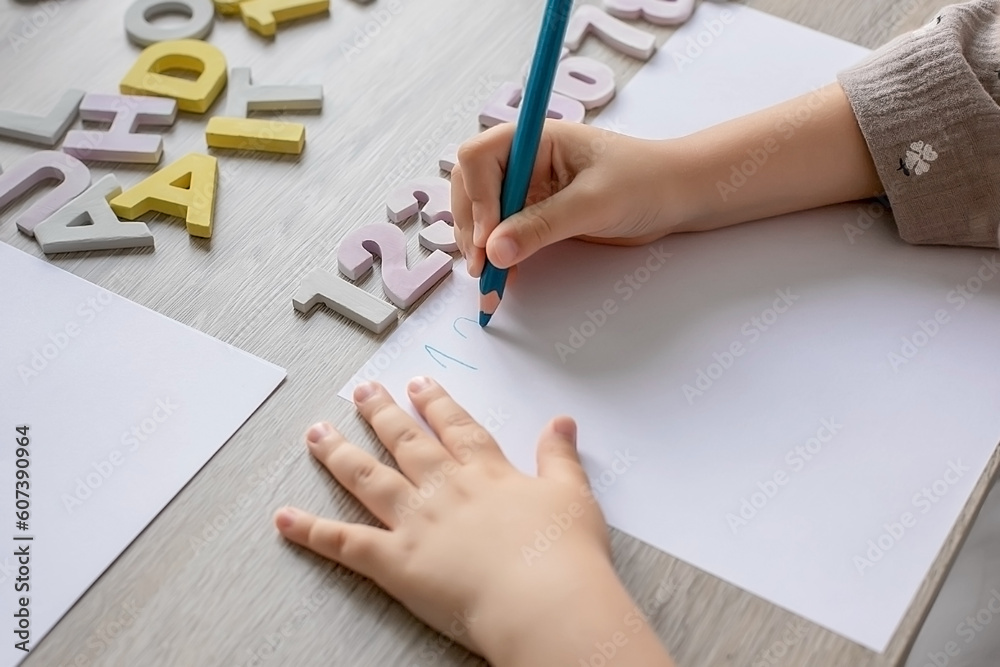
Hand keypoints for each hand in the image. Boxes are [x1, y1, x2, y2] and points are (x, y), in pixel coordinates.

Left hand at [274, 378, 672, 666]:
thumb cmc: (563, 552)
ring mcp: (415, 522)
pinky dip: (311, 531)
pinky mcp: (395, 562)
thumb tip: (562, 422)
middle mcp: (444, 488)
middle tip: (361, 391)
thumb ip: (560, 456)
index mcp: (486, 473)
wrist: (543, 596)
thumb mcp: (572, 495)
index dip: (435, 403)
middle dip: (380, 414)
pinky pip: (344, 543)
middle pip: (405, 442)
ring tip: (316, 433)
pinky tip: (284, 518)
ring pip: (368, 479)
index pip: (454, 427)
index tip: (418, 384)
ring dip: (339, 454)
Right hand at [451, 121, 682, 276]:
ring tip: (491, 280)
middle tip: (483, 268)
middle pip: (470, 187)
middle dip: (472, 227)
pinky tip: (504, 276)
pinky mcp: (537, 216)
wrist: (679, 197)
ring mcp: (529, 189)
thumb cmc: (647, 181)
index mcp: (535, 138)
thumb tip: (495, 250)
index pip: (479, 157)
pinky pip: (503, 234)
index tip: (488, 239)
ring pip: (482, 214)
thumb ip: (542, 225)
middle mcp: (525, 160)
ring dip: (479, 246)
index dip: (476, 198)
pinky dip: (498, 256)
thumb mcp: (594, 202)